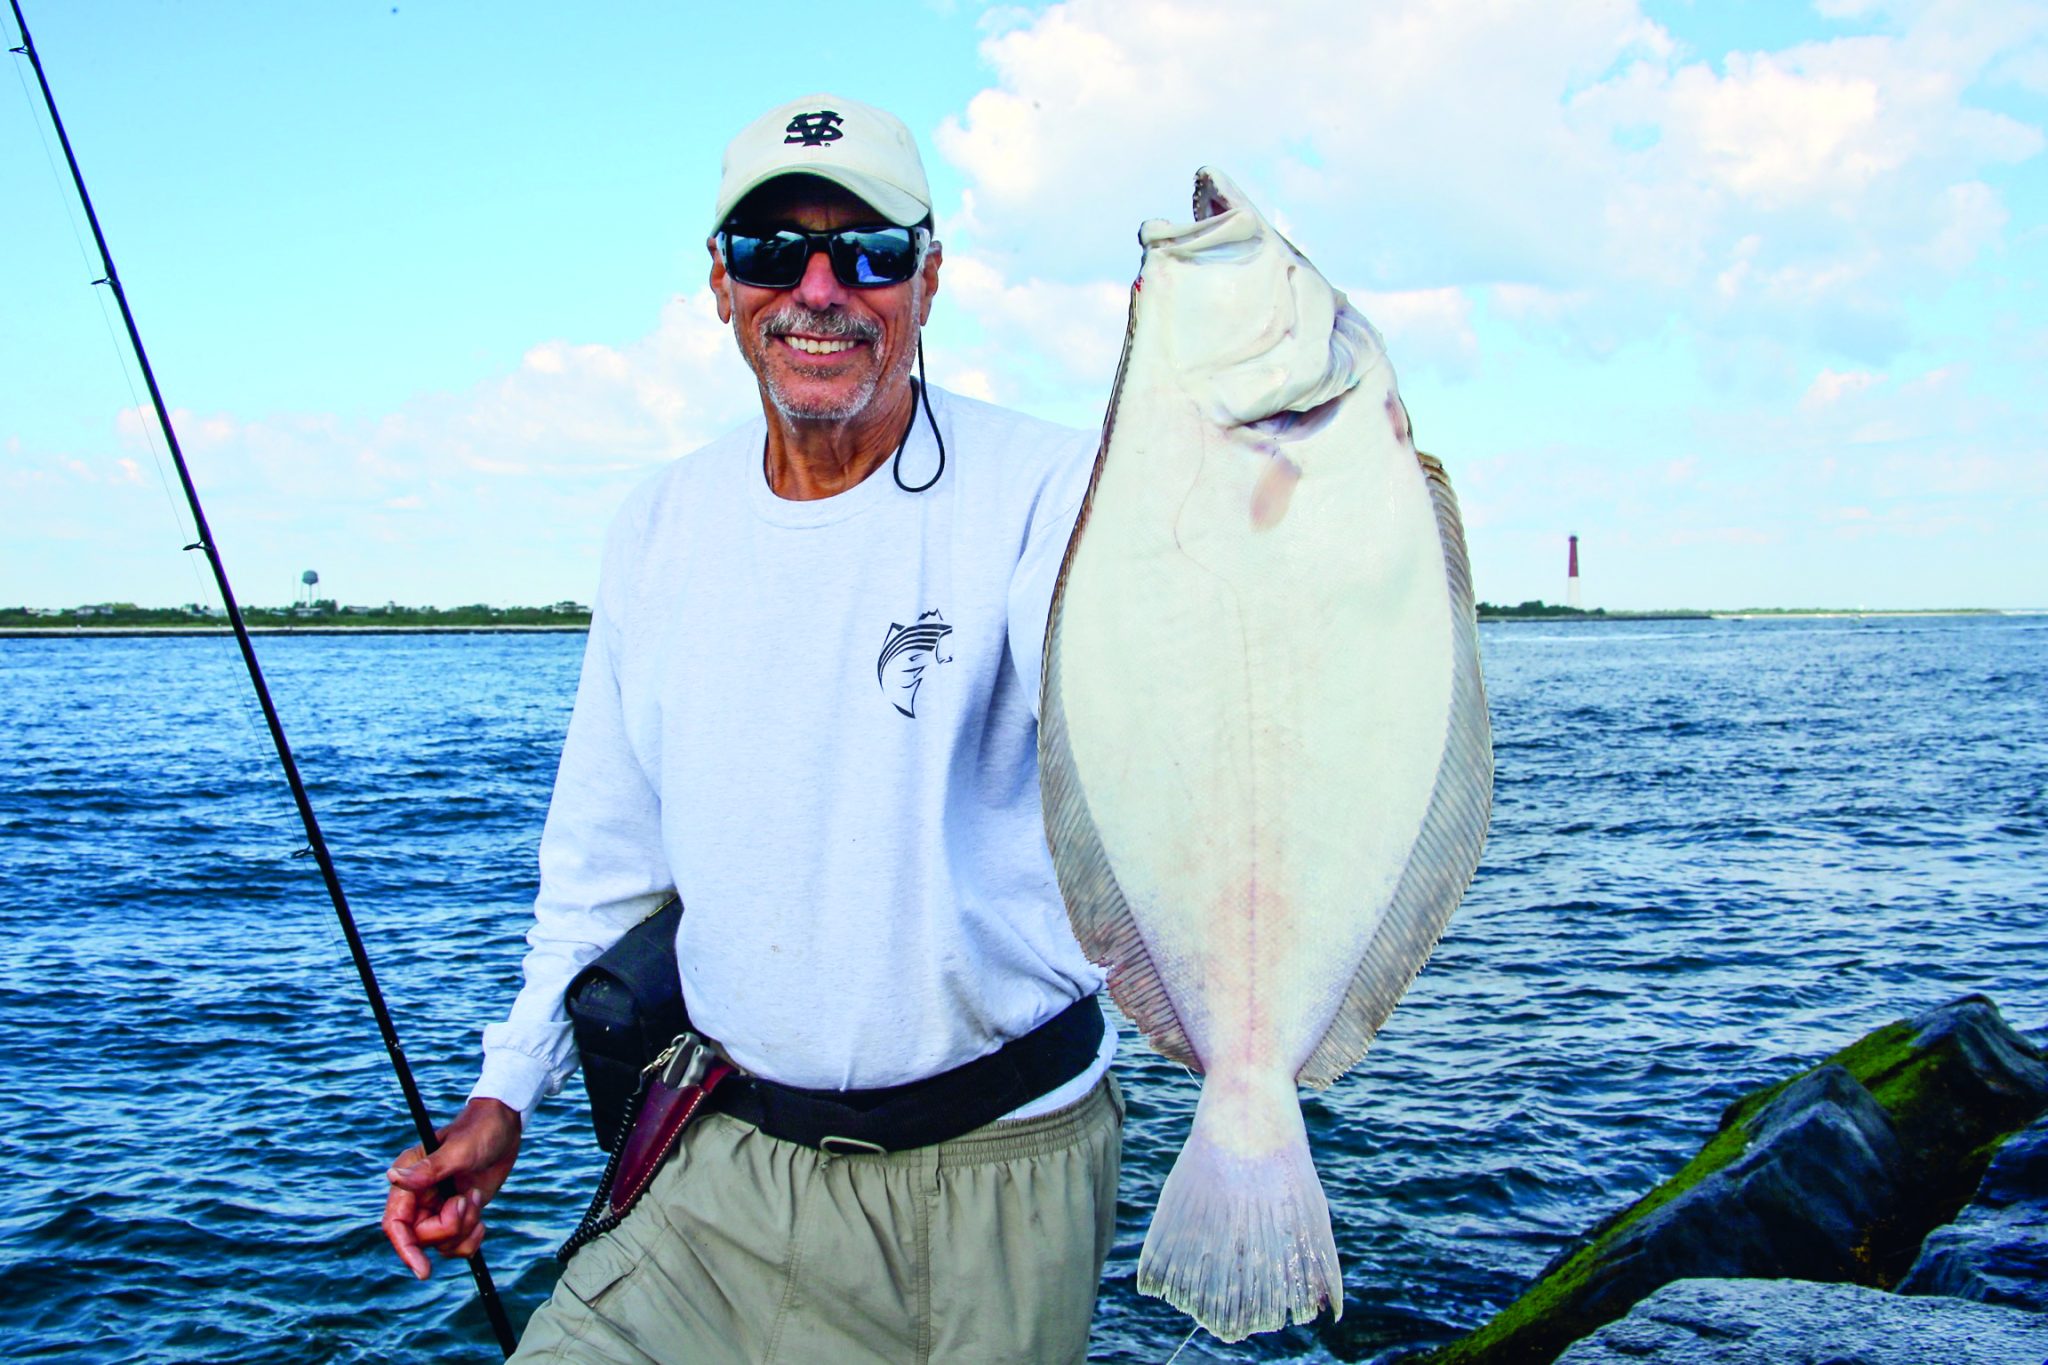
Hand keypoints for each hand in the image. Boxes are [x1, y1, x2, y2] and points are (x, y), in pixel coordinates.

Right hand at [382, 1097, 521, 1279]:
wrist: (505, 1126)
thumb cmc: (480, 1130)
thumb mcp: (459, 1150)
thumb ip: (429, 1169)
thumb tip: (393, 1178)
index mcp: (409, 1180)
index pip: (395, 1224)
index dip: (405, 1250)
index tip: (423, 1270)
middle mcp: (419, 1197)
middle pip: (422, 1239)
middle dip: (449, 1228)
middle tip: (468, 1201)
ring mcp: (438, 1208)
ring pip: (442, 1244)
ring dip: (464, 1229)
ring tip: (476, 1198)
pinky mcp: (458, 1214)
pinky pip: (458, 1244)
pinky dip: (472, 1237)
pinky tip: (481, 1215)